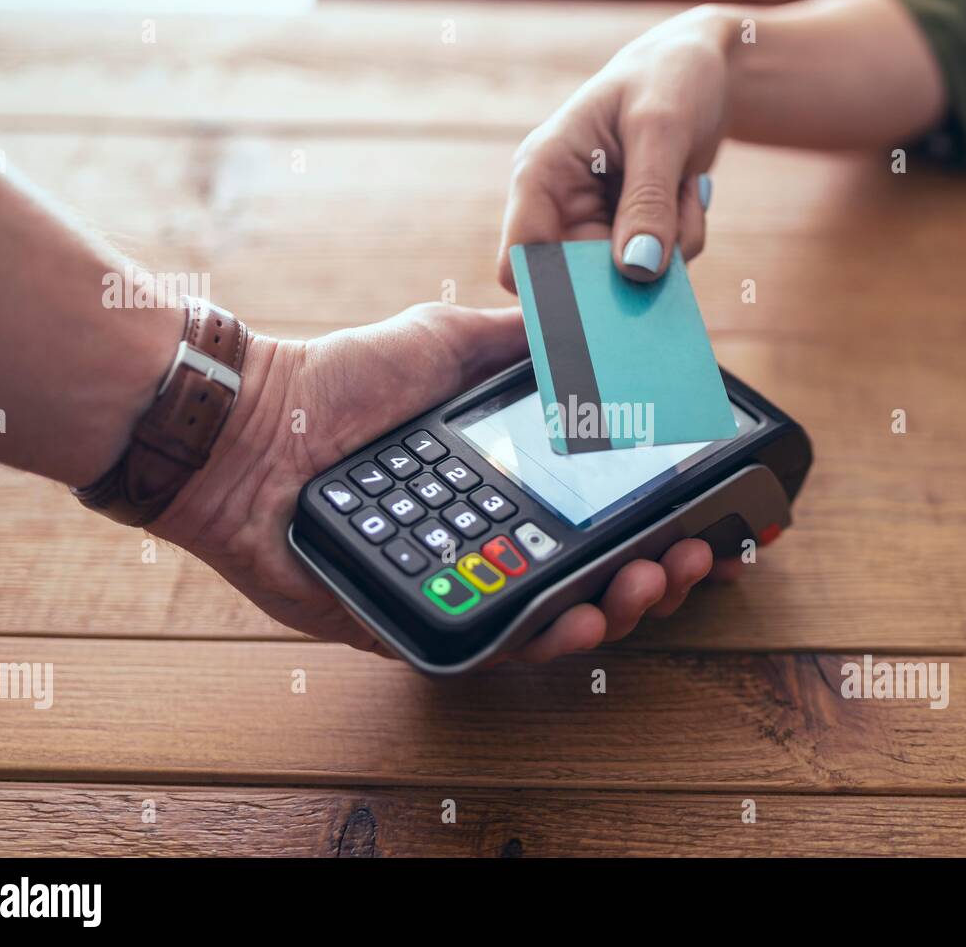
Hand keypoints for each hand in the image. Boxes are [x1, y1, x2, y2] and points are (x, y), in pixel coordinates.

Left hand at [151, 302, 721, 663]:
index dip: (660, 524)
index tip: (711, 522)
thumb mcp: (443, 341)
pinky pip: (490, 645)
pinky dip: (540, 637)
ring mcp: (459, 584)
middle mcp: (490, 540)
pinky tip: (577, 616)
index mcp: (504, 485)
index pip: (599, 515)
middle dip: (656, 574)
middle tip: (690, 558)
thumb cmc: (340, 382)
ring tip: (647, 583)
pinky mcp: (418, 623)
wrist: (254, 429)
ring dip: (615, 609)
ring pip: (555, 621)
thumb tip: (591, 320)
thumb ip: (516, 338)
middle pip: (594, 577)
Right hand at [498, 6, 732, 287]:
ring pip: (626, 280)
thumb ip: (648, 200)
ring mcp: (596, 224)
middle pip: (579, 281)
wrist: (703, 71)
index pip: (521, 257)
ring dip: (670, 249)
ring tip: (686, 188)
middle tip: (673, 232)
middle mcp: (560, 207)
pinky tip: (690, 192)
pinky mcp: (630, 234)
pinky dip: (684, 242)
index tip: (609, 289)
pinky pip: (656, 268)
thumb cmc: (669, 79)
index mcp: (542, 175)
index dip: (553, 288)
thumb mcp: (660, 129)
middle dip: (632, 267)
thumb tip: (637, 269)